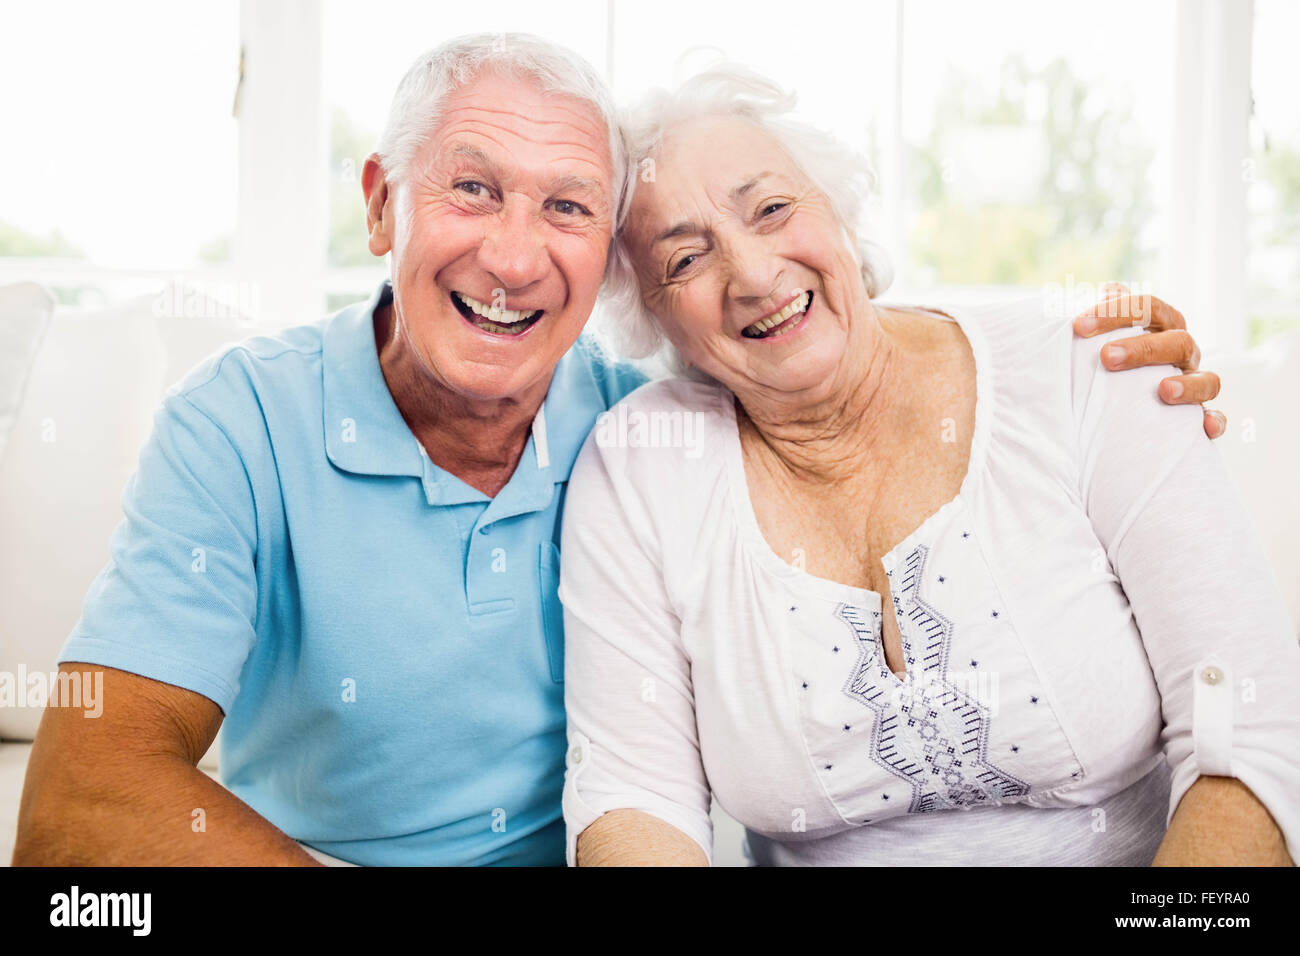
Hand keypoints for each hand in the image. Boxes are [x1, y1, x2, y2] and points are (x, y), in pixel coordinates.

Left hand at [1072, 283, 1225, 439]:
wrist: (1121, 397)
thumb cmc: (1109, 355)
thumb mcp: (1102, 333)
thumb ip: (1105, 312)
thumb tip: (1108, 290)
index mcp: (1161, 325)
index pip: (1148, 308)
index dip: (1116, 313)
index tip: (1079, 325)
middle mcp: (1182, 351)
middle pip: (1177, 341)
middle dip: (1143, 348)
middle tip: (1107, 357)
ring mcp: (1194, 381)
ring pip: (1206, 379)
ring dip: (1187, 384)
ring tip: (1164, 391)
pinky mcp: (1198, 414)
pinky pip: (1215, 417)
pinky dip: (1214, 421)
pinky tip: (1207, 429)